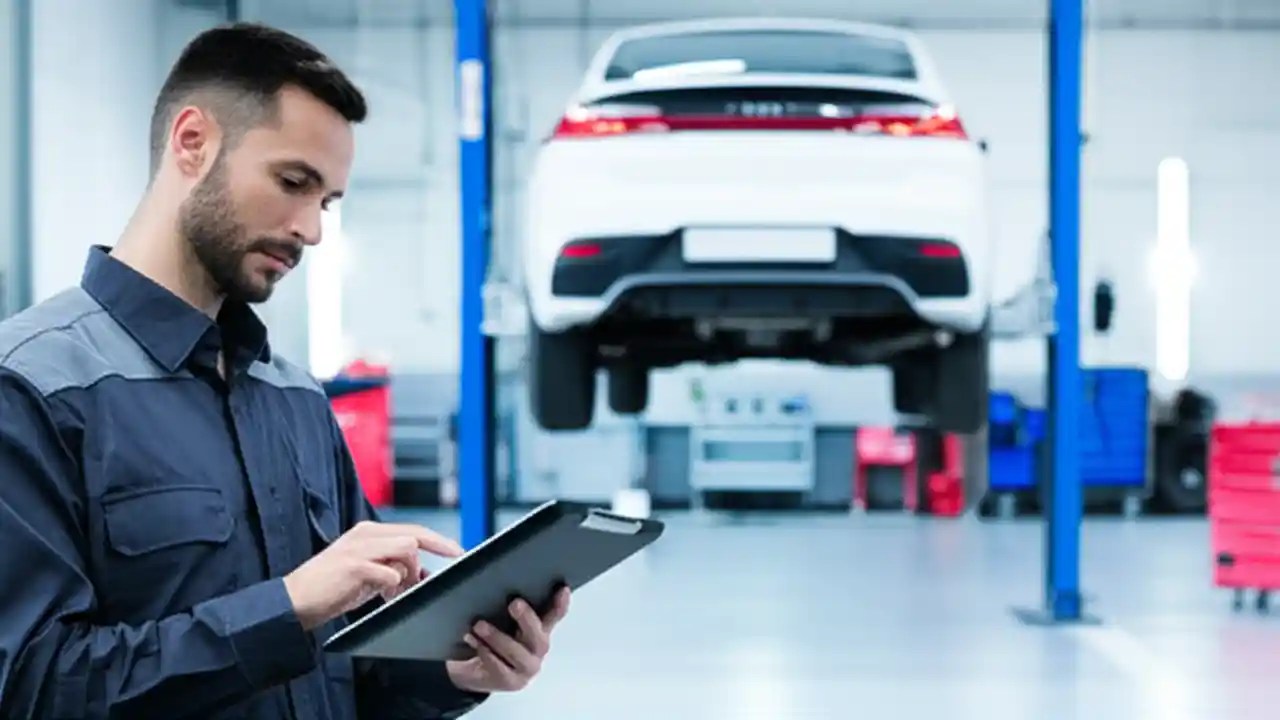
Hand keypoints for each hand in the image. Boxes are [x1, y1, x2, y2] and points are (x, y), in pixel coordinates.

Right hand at [283, 520, 462, 630]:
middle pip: (414, 535)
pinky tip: (386, 597)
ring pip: (406, 549)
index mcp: (369, 533)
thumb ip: (391, 569)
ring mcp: (359, 548)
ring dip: (411, 573)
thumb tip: (421, 574)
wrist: (294, 601)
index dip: (438, 541)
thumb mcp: (367, 574)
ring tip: (400, 592)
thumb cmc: (331, 588)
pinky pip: (388, 572)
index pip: (412, 530)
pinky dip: (393, 585)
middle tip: (452, 564)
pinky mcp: (353, 566)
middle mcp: (365, 535)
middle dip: (437, 549)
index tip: (458, 552)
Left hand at [446, 586, 570, 693]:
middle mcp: (538, 648)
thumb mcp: (500, 617)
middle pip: (538, 635)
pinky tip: (475, 642)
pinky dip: (486, 654)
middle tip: (514, 603)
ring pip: (517, 653)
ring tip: (479, 625)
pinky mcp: (511, 682)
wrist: (473, 669)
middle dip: (527, 618)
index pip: (555, 615)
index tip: (562, 588)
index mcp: (540, 628)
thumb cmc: (490, 638)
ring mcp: (527, 667)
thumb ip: (504, 602)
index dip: (560, 603)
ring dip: (497, 637)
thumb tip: (496, 575)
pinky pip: (500, 668)